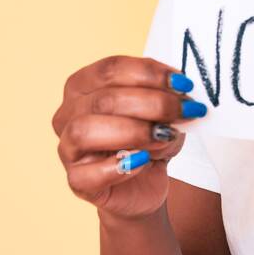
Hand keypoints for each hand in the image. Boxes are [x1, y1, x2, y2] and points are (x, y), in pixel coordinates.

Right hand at [52, 56, 201, 220]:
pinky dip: (121, 167)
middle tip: (186, 111)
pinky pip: (89, 174)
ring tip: (165, 136)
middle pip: (104, 99)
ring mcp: (68, 148)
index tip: (182, 84)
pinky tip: (144, 162)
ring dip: (134, 132)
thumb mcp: (163, 113)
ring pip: (86, 131)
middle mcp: (69, 113)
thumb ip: (166, 99)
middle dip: (153, 103)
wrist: (144, 184)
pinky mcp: (76, 182)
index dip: (148, 73)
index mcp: (84, 85)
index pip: (110, 70)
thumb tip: (181, 96)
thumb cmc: (148, 140)